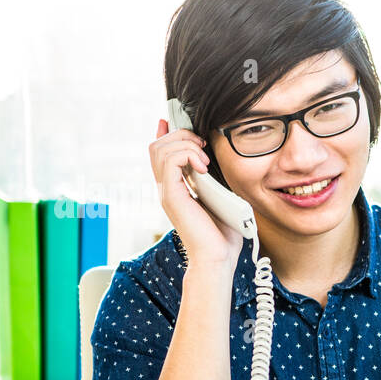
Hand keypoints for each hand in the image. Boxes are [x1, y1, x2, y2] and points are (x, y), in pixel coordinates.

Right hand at [149, 118, 241, 265]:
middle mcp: (166, 187)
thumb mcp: (223, 196)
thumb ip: (216, 177)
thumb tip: (219, 159)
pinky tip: (203, 167)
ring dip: (185, 144)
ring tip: (204, 159)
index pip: (160, 151)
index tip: (176, 121)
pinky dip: (186, 155)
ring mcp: (166, 191)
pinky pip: (169, 160)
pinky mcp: (171, 196)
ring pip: (159, 148)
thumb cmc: (223, 233)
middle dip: (180, 135)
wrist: (218, 258)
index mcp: (176, 186)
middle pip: (157, 144)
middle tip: (202, 146)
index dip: (167, 132)